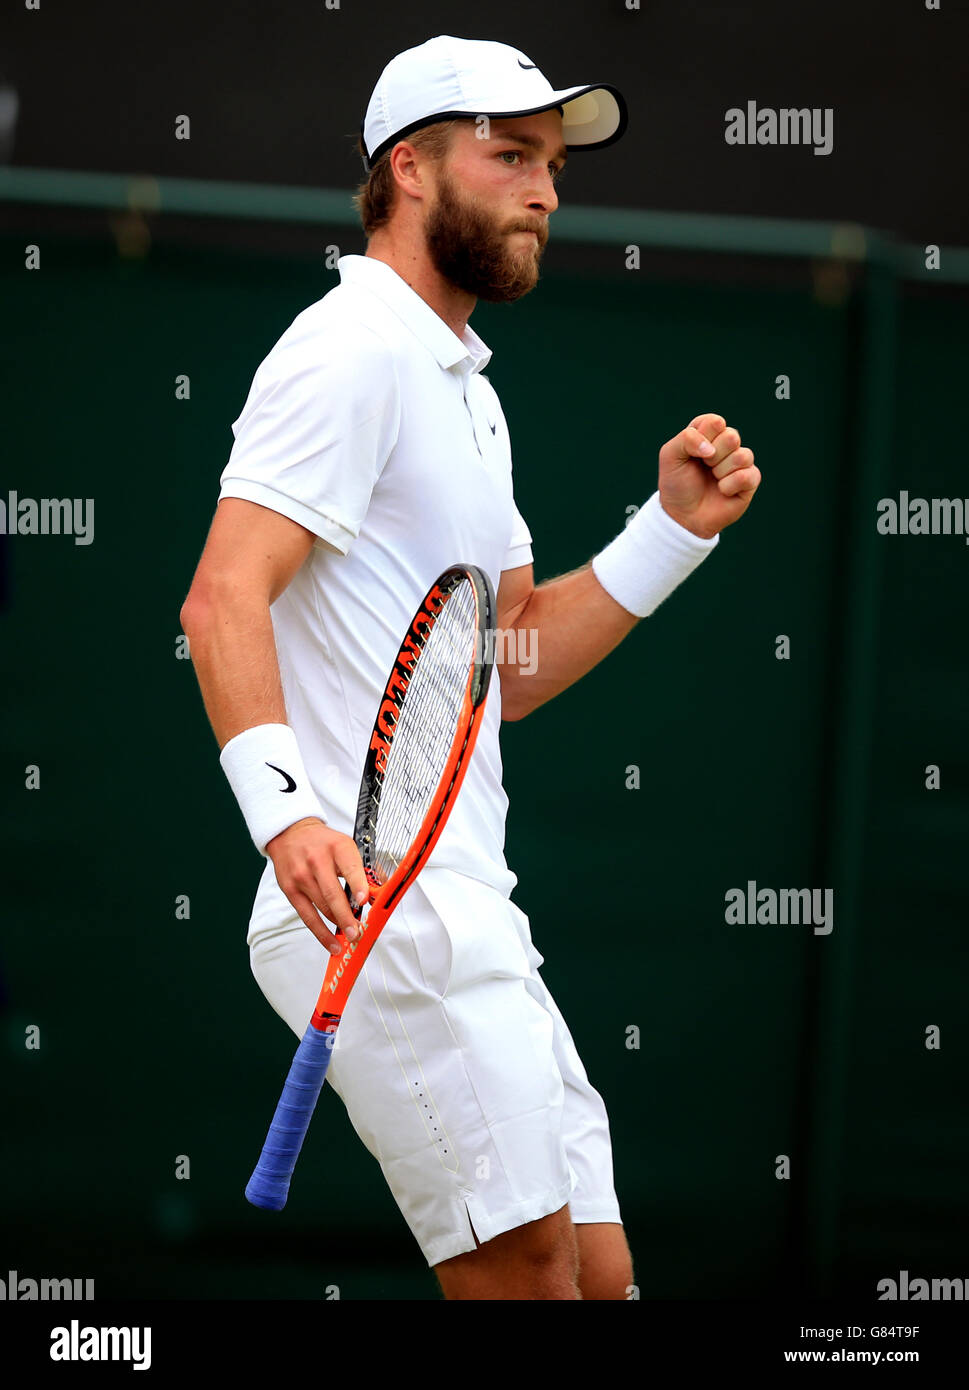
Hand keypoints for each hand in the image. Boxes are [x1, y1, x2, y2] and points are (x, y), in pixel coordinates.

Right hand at [266, 818, 370, 955]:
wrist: (291, 833)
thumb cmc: (323, 843)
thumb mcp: (346, 846)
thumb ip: (364, 869)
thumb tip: (381, 891)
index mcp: (338, 848)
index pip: (349, 868)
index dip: (358, 886)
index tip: (364, 901)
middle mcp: (318, 861)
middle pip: (333, 893)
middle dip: (346, 917)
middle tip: (357, 932)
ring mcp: (302, 876)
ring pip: (321, 907)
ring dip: (337, 925)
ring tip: (349, 938)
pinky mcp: (290, 890)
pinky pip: (307, 916)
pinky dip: (320, 932)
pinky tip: (331, 942)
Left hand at [658, 413, 760, 538]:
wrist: (683, 515)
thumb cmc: (677, 484)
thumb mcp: (670, 455)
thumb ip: (686, 439)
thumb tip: (711, 449)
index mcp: (709, 433)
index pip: (715, 422)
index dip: (702, 438)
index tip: (692, 453)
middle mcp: (727, 444)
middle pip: (732, 436)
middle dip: (713, 456)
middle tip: (704, 467)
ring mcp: (740, 462)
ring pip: (743, 455)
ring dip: (721, 472)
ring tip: (713, 480)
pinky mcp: (750, 480)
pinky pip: (747, 475)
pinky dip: (729, 485)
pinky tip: (723, 491)